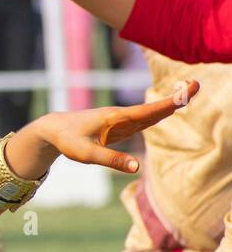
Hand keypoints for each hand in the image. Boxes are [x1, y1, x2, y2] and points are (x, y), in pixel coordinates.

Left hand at [31, 80, 197, 173]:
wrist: (52, 129)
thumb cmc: (68, 140)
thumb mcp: (86, 154)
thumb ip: (112, 160)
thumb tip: (138, 167)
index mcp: (115, 118)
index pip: (148, 111)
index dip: (169, 102)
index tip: (187, 91)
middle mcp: (120, 116)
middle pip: (153, 108)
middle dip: (176, 98)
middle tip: (197, 85)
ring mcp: (120, 120)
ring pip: (149, 112)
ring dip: (169, 104)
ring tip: (189, 92)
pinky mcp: (118, 126)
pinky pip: (142, 119)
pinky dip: (158, 113)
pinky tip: (168, 109)